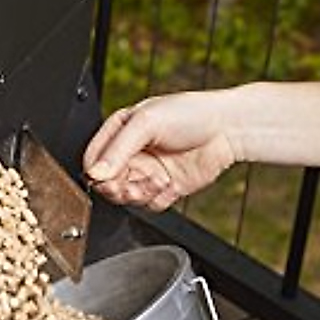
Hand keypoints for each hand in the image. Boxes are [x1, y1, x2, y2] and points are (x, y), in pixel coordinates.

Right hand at [83, 93, 238, 212]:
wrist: (227, 129)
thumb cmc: (189, 114)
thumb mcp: (146, 123)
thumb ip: (118, 149)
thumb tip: (95, 174)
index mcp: (118, 133)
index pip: (92, 160)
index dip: (98, 173)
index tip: (110, 177)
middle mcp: (130, 154)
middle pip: (107, 184)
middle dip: (120, 187)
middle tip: (134, 182)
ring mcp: (147, 172)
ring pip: (126, 198)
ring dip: (141, 193)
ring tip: (158, 179)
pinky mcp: (164, 188)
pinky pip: (149, 205)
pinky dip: (158, 199)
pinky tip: (170, 184)